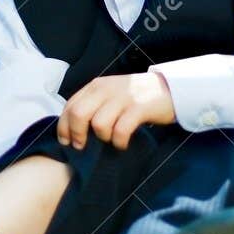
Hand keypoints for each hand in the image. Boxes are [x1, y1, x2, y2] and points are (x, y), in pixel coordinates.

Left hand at [56, 72, 175, 151]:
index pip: (70, 105)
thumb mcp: (111, 95)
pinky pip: (121, 130)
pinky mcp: (139, 107)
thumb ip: (94, 104)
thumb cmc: (137, 97)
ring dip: (102, 138)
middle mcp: (106, 89)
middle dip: (77, 134)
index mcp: (96, 86)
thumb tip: (73, 128)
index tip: (66, 142)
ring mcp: (123, 97)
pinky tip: (123, 144)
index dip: (64, 126)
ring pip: (99, 124)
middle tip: (82, 146)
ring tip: (111, 141)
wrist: (170, 89)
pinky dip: (119, 142)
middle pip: (78, 113)